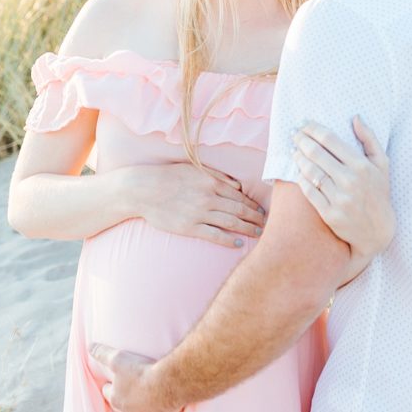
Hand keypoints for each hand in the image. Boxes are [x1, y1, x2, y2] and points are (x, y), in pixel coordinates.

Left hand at [89, 345, 181, 411]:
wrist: (166, 384)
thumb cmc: (141, 371)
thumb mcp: (118, 359)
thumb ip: (103, 354)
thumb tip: (90, 347)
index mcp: (116, 398)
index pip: (108, 393)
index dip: (110, 386)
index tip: (114, 381)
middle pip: (121, 410)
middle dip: (123, 403)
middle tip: (129, 394)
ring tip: (143, 410)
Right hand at [133, 161, 266, 247]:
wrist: (144, 189)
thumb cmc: (169, 176)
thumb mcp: (194, 168)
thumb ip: (217, 175)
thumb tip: (237, 185)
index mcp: (211, 182)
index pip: (240, 196)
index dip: (253, 205)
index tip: (263, 210)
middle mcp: (209, 198)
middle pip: (240, 210)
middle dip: (256, 218)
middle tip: (268, 224)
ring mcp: (200, 213)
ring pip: (231, 223)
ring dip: (247, 229)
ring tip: (259, 233)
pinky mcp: (190, 227)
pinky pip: (214, 235)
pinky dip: (228, 240)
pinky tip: (238, 243)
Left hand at [292, 117, 394, 280]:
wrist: (377, 232)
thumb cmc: (378, 193)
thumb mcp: (382, 164)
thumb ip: (370, 139)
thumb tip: (355, 117)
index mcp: (362, 166)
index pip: (330, 140)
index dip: (314, 129)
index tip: (304, 123)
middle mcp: (350, 181)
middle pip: (316, 153)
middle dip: (301, 139)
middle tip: (294, 133)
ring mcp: (339, 199)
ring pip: (310, 172)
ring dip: (298, 157)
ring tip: (294, 150)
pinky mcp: (330, 214)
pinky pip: (309, 192)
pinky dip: (301, 179)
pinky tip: (298, 171)